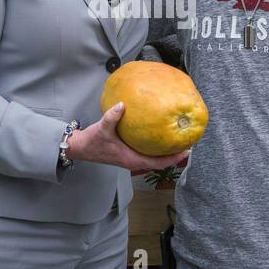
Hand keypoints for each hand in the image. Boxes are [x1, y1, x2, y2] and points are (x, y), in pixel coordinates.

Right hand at [64, 102, 189, 172]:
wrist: (80, 148)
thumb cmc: (91, 142)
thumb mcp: (102, 128)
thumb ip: (112, 116)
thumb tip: (122, 105)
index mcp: (131, 160)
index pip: (158, 163)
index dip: (173, 158)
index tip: (186, 150)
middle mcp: (134, 161)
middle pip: (160, 162)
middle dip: (174, 154)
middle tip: (188, 143)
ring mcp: (132, 158)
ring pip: (154, 158)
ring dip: (167, 151)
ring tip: (178, 139)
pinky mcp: (129, 153)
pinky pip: (147, 152)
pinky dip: (156, 146)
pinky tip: (159, 134)